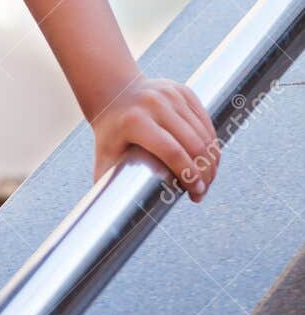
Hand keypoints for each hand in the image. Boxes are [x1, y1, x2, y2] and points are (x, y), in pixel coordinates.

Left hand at [90, 74, 219, 202]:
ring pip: (203, 132)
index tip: (196, 194)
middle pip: (192, 143)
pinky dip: (211, 141)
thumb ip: (108, 187)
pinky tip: (210, 158)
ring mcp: (171, 94)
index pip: (172, 151)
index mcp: (135, 121)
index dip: (189, 174)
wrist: (113, 92)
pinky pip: (205, 120)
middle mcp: (154, 103)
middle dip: (204, 172)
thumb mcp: (104, 158)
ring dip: (211, 159)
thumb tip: (112, 222)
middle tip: (202, 191)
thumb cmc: (109, 133)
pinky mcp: (183, 91)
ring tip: (207, 179)